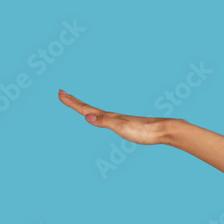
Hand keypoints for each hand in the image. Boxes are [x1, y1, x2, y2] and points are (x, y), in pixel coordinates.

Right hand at [58, 90, 174, 144]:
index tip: (60, 93)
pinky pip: (107, 118)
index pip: (86, 109)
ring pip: (98, 113)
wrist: (163, 130)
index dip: (72, 102)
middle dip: (75, 101)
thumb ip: (104, 121)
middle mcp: (112, 116)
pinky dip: (99, 116)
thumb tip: (86, 116)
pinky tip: (102, 118)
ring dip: (85, 108)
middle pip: (89, 108)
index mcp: (109, 117)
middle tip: (62, 93)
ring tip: (78, 104)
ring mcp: (120, 120)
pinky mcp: (127, 125)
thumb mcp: (121, 127)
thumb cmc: (143, 130)